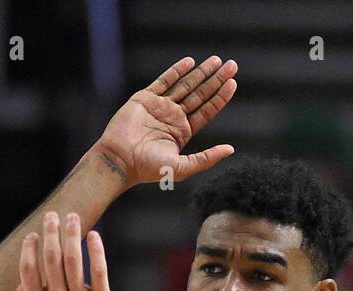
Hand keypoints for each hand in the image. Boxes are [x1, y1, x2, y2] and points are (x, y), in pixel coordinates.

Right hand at [17, 212, 115, 290]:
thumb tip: (20, 283)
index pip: (28, 270)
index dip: (29, 248)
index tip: (33, 235)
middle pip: (51, 259)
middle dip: (50, 232)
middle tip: (51, 215)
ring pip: (74, 261)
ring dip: (71, 234)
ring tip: (72, 218)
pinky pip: (99, 273)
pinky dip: (96, 252)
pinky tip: (93, 236)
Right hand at [95, 55, 237, 186]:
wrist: (119, 160)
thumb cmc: (148, 168)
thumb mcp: (182, 167)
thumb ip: (207, 158)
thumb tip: (230, 149)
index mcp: (183, 132)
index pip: (207, 110)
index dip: (220, 97)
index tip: (233, 83)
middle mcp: (174, 117)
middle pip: (200, 94)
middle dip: (216, 80)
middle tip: (231, 65)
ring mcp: (160, 106)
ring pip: (185, 85)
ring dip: (200, 72)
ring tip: (216, 60)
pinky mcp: (145, 98)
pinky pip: (163, 81)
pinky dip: (176, 71)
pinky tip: (190, 62)